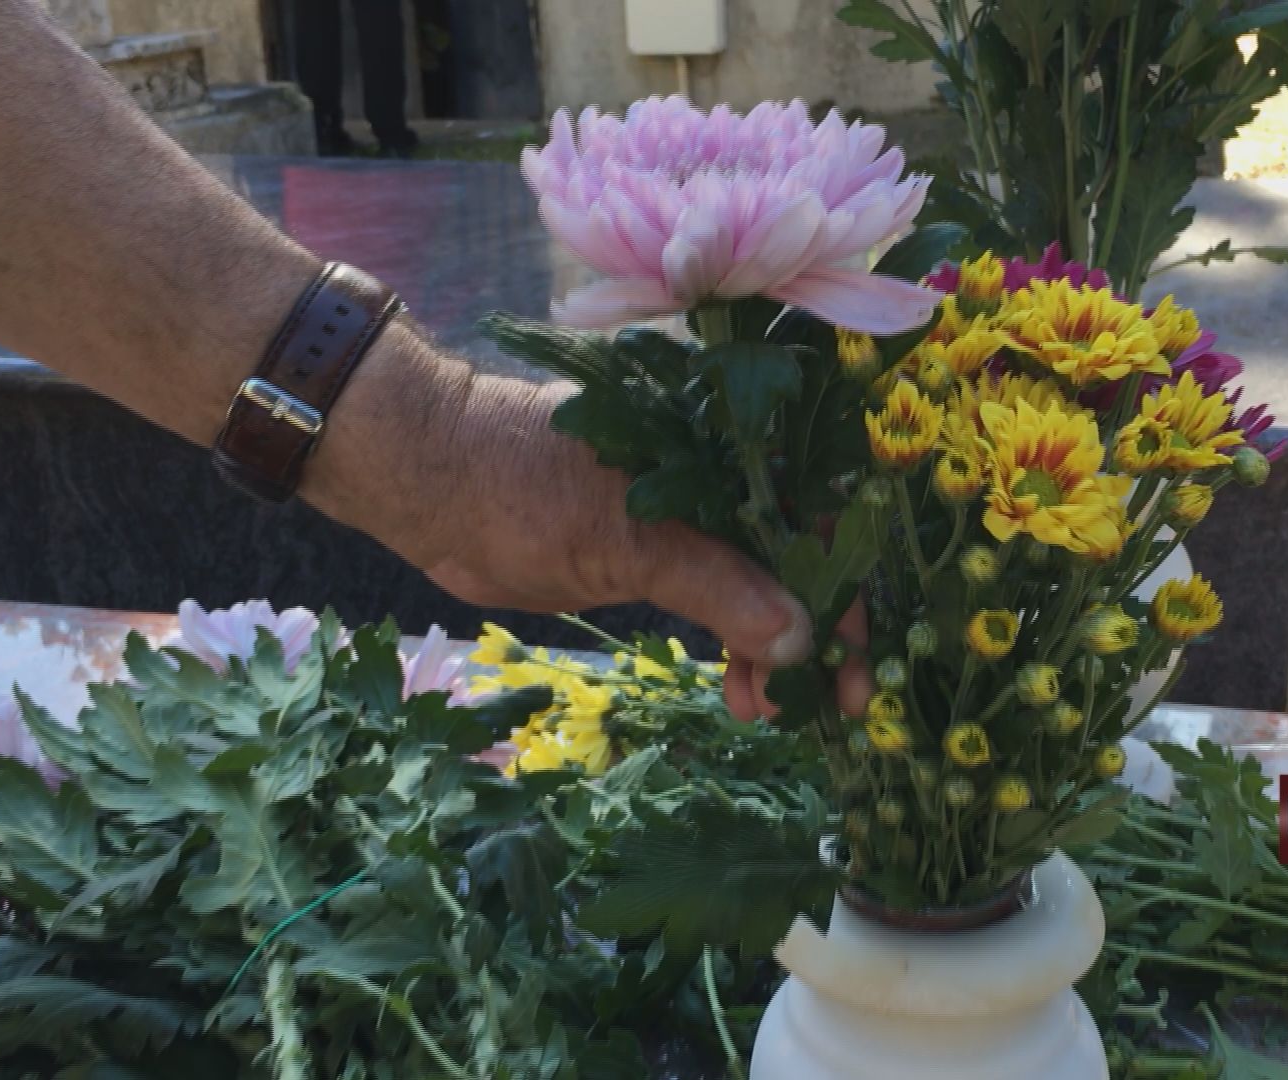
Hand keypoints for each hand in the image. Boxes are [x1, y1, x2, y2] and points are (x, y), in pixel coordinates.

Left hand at [307, 326, 867, 718]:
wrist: (429, 484)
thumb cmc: (523, 488)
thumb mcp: (627, 541)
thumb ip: (718, 586)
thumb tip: (800, 641)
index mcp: (727, 448)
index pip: (819, 516)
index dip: (846, 592)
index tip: (858, 665)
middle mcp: (720, 477)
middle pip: (798, 556)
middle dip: (817, 633)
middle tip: (832, 707)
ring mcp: (688, 515)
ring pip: (758, 586)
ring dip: (772, 651)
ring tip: (767, 712)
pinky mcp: (652, 552)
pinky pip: (716, 599)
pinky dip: (732, 645)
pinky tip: (739, 691)